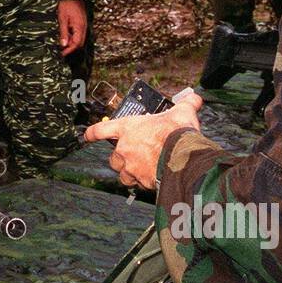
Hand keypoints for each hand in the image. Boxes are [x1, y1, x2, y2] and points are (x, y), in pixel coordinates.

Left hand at [56, 0, 86, 56]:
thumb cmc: (67, 4)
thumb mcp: (62, 19)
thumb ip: (63, 32)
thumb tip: (63, 45)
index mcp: (79, 27)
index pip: (76, 44)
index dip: (69, 50)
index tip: (62, 54)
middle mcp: (83, 27)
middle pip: (79, 43)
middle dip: (71, 47)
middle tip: (62, 49)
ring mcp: (84, 25)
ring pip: (79, 38)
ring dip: (71, 42)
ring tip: (62, 41)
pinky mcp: (82, 22)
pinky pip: (79, 33)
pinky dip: (73, 36)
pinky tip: (66, 34)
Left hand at [82, 89, 203, 190]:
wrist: (185, 157)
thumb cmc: (178, 133)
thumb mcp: (182, 112)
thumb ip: (186, 103)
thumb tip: (193, 98)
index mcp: (128, 128)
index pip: (101, 130)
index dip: (92, 133)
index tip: (87, 136)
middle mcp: (125, 148)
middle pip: (112, 157)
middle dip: (120, 158)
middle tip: (133, 155)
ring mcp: (131, 165)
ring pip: (123, 174)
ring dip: (129, 173)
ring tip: (141, 169)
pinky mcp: (140, 180)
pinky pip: (137, 184)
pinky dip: (143, 182)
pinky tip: (153, 178)